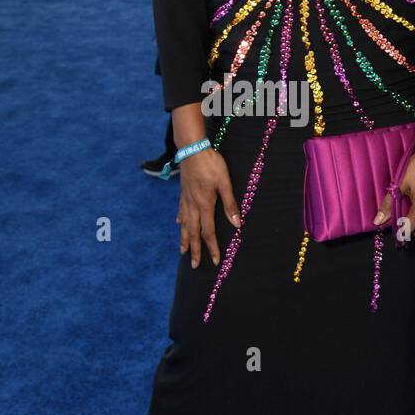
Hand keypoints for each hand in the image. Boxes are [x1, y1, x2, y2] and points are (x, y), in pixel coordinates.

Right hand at [175, 147, 240, 266]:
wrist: (192, 148)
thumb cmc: (211, 163)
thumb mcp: (224, 182)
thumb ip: (230, 203)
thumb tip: (236, 224)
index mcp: (205, 204)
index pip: (208, 232)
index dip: (212, 247)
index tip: (214, 261)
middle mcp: (193, 205)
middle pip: (193, 233)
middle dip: (195, 250)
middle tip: (194, 265)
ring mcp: (186, 199)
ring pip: (184, 224)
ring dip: (184, 239)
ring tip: (183, 251)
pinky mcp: (183, 192)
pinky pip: (181, 211)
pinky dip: (180, 221)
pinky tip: (178, 224)